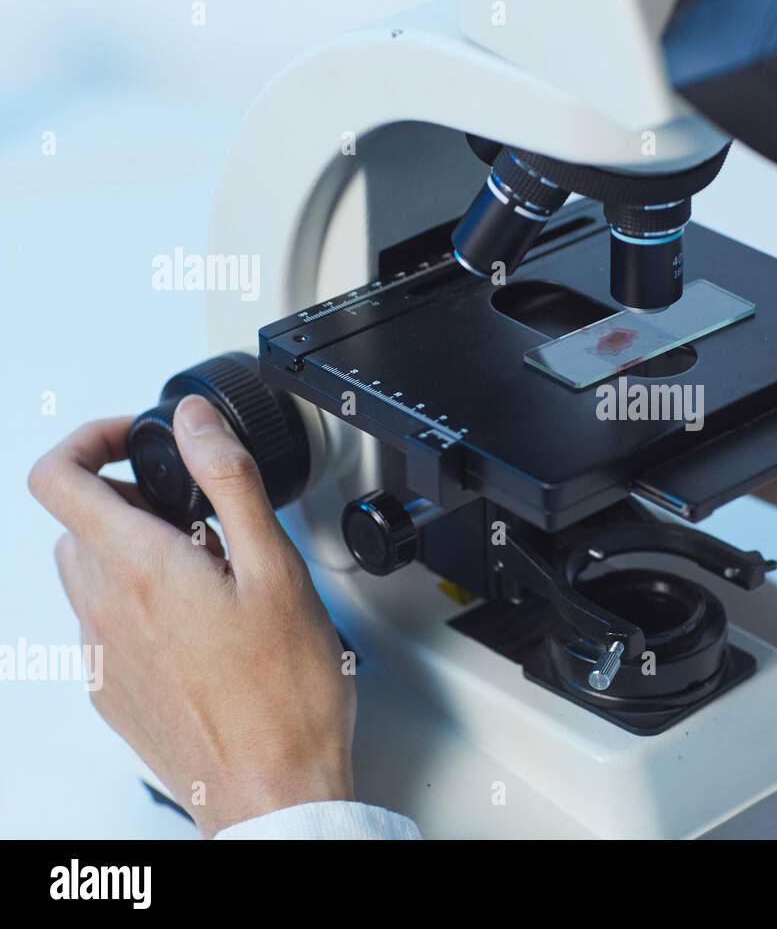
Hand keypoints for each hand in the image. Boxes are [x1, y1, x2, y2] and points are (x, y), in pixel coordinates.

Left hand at [28, 395, 354, 836]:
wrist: (270, 788)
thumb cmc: (283, 692)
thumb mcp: (277, 568)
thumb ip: (230, 482)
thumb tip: (195, 424)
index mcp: (141, 568)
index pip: (58, 476)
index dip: (89, 439)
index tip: (136, 440)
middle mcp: (104, 608)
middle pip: (76, 523)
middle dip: (128, 500)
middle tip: (195, 513)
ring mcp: (101, 653)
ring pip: (88, 573)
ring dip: (132, 551)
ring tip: (207, 572)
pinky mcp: (110, 688)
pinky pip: (104, 623)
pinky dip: (140, 603)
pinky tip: (203, 627)